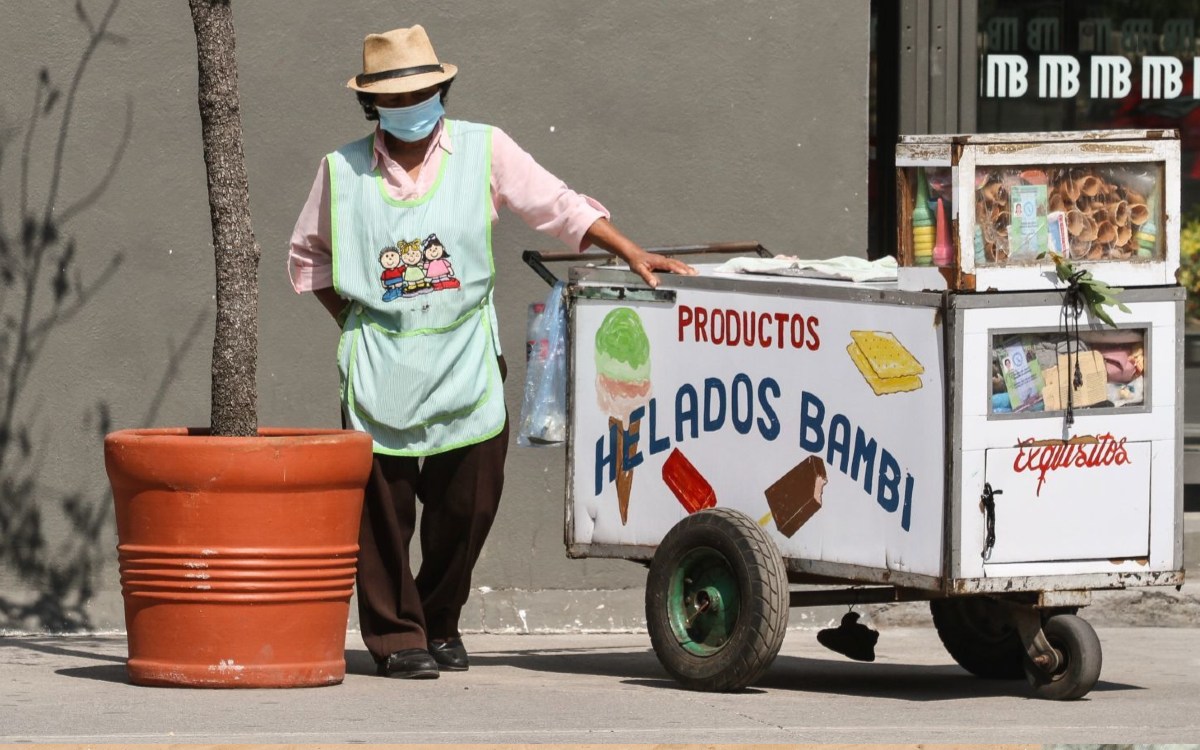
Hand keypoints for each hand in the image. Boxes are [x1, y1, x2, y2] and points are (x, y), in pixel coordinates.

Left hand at [583, 217, 698, 287]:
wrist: (633, 254)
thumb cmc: (636, 261)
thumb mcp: (639, 270)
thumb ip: (647, 277)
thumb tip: (654, 284)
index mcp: (658, 261)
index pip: (670, 265)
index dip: (678, 269)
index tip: (686, 273)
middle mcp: (663, 260)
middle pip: (677, 264)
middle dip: (686, 268)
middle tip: (695, 273)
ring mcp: (664, 260)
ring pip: (678, 263)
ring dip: (686, 267)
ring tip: (695, 272)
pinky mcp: (664, 262)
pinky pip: (675, 264)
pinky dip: (682, 267)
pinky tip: (686, 270)